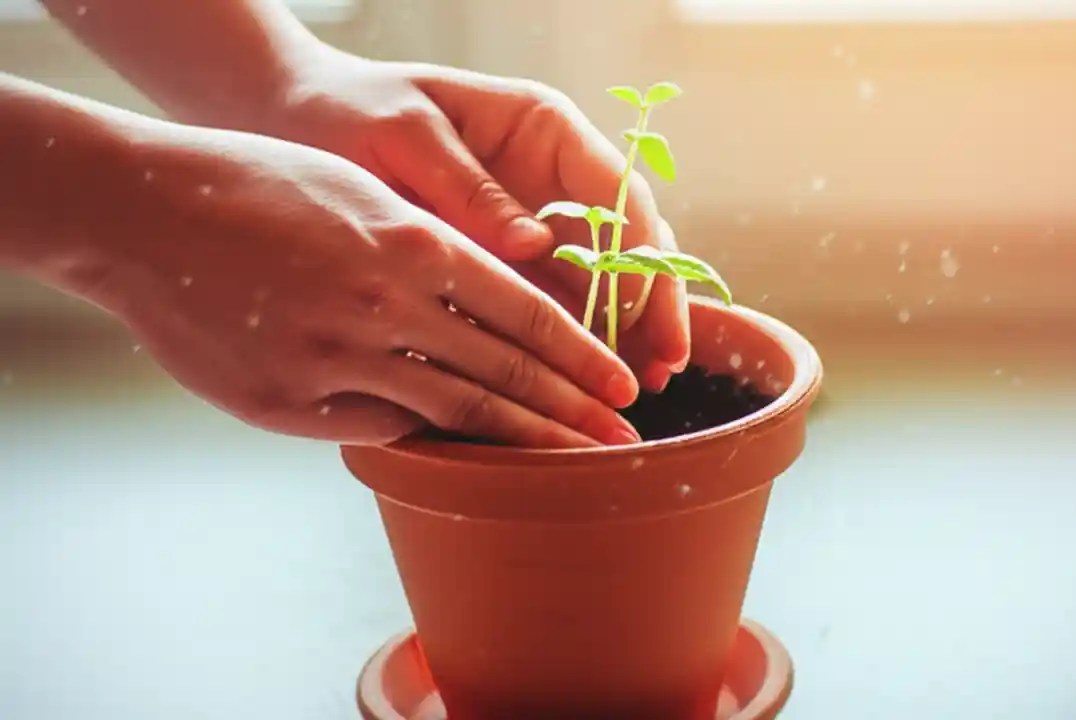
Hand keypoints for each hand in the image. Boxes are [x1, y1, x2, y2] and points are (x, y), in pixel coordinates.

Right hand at [89, 123, 640, 446]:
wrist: (142, 213)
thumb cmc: (259, 185)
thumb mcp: (364, 192)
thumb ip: (432, 249)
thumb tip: (494, 304)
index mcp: (413, 244)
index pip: (526, 311)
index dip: (581, 356)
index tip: (622, 386)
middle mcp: (385, 306)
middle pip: (503, 372)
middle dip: (572, 413)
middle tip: (620, 443)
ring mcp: (335, 362)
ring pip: (451, 410)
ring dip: (520, 441)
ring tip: (569, 463)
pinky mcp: (289, 404)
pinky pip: (377, 427)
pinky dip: (423, 434)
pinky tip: (464, 451)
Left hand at [247, 50, 690, 390]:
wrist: (293, 124)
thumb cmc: (349, 111)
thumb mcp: (405, 136)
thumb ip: (469, 188)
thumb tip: (535, 244)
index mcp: (544, 130)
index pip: (620, 193)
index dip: (643, 257)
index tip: (646, 314)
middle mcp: (551, 178)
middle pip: (626, 244)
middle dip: (649, 306)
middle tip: (660, 367)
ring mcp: (533, 220)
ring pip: (599, 281)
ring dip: (619, 334)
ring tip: (634, 388)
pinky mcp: (503, 261)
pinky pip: (547, 303)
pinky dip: (566, 344)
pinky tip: (576, 384)